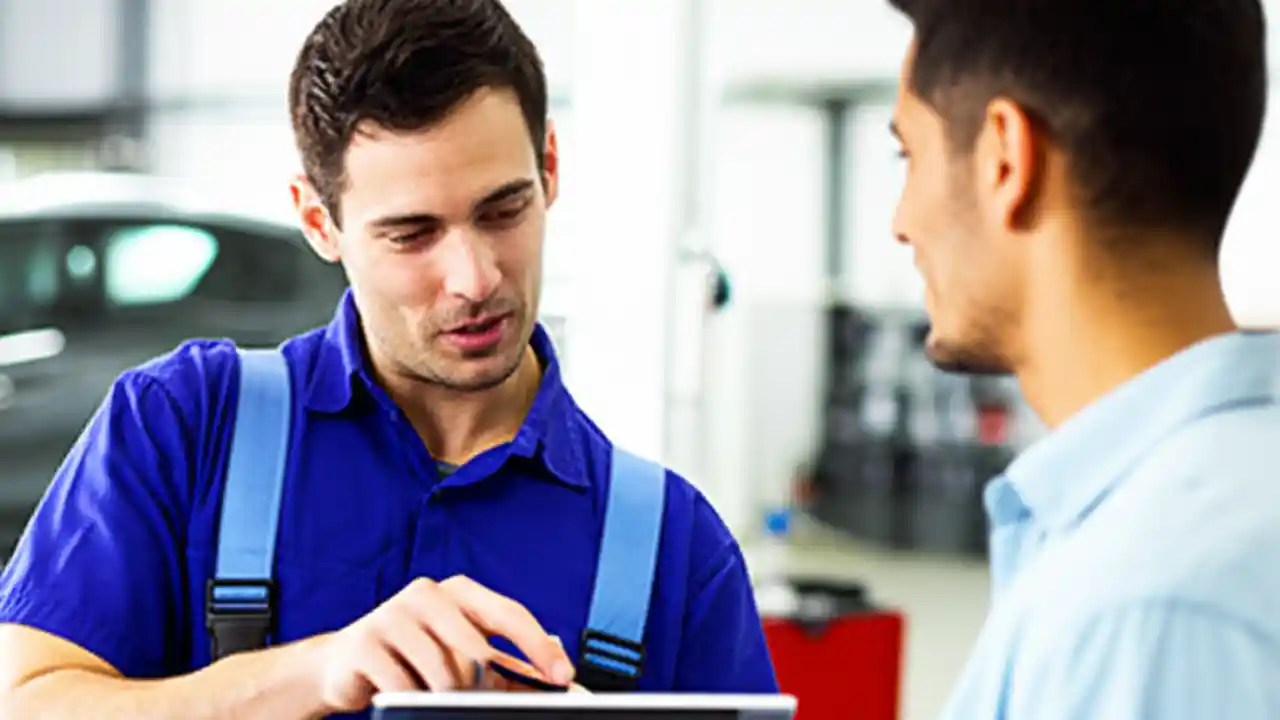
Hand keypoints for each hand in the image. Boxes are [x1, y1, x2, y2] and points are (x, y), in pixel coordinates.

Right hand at [312, 576, 574, 712]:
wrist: (343, 664)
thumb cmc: (414, 657)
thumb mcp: (463, 657)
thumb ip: (509, 668)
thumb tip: (558, 684)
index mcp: (459, 592)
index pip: (511, 614)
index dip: (540, 647)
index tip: (564, 677)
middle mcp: (428, 594)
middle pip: (478, 651)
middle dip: (481, 688)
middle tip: (472, 703)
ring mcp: (394, 614)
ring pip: (444, 674)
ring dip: (444, 698)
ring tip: (429, 695)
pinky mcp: (366, 643)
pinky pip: (406, 688)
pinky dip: (412, 701)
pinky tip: (402, 694)